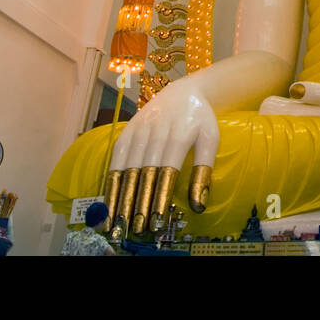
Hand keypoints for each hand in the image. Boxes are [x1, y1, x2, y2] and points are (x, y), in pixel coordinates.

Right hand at [106, 72, 218, 234]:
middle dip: (140, 200)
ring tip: (119, 220)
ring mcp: (139, 129)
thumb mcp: (210, 139)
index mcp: (180, 132)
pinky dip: (111, 180)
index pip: (168, 169)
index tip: (158, 220)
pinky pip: (116, 157)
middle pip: (145, 170)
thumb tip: (198, 205)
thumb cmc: (199, 120)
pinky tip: (109, 199)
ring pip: (128, 166)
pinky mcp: (126, 130)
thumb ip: (204, 170)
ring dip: (122, 195)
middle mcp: (156, 130)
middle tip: (136, 227)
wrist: (183, 91)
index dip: (161, 195)